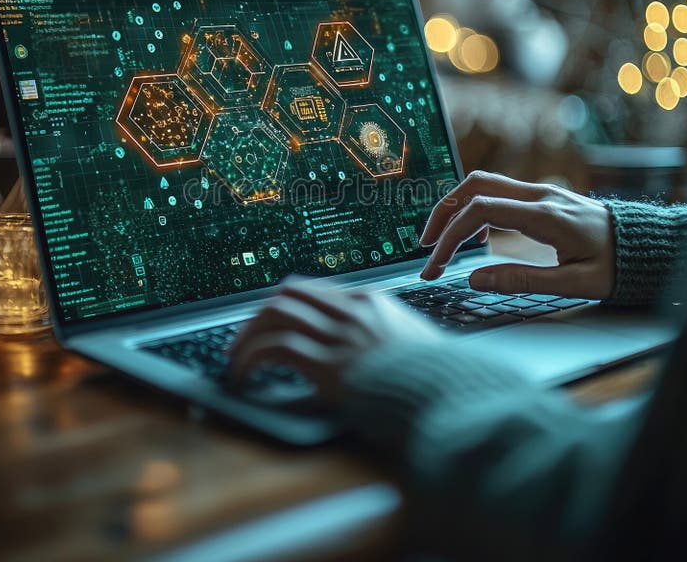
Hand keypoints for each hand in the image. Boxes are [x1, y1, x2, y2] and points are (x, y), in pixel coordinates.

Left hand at [227, 276, 439, 400]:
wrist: (450, 396)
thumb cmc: (436, 377)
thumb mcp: (410, 340)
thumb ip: (382, 331)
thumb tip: (362, 341)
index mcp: (369, 302)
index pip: (312, 290)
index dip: (282, 306)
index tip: (268, 325)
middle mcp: (351, 312)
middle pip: (287, 294)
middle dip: (259, 315)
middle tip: (244, 339)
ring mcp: (340, 336)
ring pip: (275, 314)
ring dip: (247, 335)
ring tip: (235, 358)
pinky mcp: (329, 365)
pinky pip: (275, 349)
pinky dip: (251, 358)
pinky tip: (244, 374)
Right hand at [419, 171, 614, 299]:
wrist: (646, 244)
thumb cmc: (617, 265)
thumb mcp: (575, 283)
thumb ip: (522, 280)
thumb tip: (475, 280)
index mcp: (545, 215)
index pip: (480, 212)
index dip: (449, 236)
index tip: (435, 265)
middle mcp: (538, 195)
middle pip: (473, 186)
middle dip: (442, 213)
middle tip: (425, 246)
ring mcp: (539, 191)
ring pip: (481, 184)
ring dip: (454, 207)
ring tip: (440, 241)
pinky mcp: (539, 197)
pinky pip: (496, 192)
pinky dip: (473, 208)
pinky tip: (472, 236)